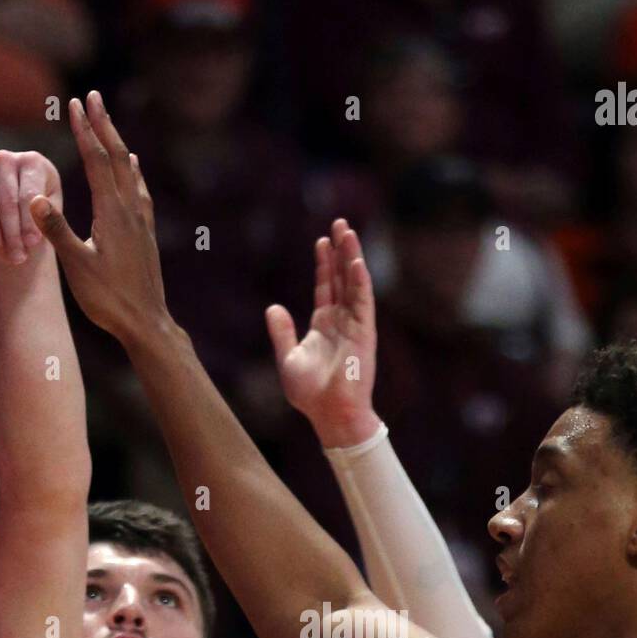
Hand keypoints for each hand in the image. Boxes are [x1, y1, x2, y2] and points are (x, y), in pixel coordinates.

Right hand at [0, 149, 60, 264]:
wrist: (21, 219)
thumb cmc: (42, 219)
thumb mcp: (53, 222)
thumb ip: (52, 218)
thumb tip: (39, 205)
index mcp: (33, 162)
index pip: (29, 193)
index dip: (30, 220)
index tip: (33, 243)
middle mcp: (4, 159)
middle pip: (6, 199)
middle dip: (13, 233)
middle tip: (19, 258)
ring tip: (9, 257)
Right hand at [30, 91, 166, 343]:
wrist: (147, 324)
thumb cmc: (109, 300)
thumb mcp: (77, 267)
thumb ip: (57, 231)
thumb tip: (35, 198)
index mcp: (112, 214)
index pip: (96, 161)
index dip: (84, 130)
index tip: (75, 103)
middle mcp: (131, 211)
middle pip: (117, 158)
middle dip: (103, 125)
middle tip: (93, 96)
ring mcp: (141, 223)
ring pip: (131, 172)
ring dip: (118, 144)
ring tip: (110, 124)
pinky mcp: (147, 236)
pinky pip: (140, 192)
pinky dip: (134, 172)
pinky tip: (135, 168)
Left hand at [266, 220, 380, 448]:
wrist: (329, 414)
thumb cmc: (310, 394)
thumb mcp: (288, 358)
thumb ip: (281, 332)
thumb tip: (272, 307)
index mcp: (324, 325)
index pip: (326, 286)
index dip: (324, 263)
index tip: (322, 240)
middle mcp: (342, 321)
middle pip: (342, 278)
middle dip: (341, 250)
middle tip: (340, 223)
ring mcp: (354, 325)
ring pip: (354, 284)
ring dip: (352, 258)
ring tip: (348, 232)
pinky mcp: (364, 334)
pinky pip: (363, 302)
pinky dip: (360, 282)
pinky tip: (356, 262)